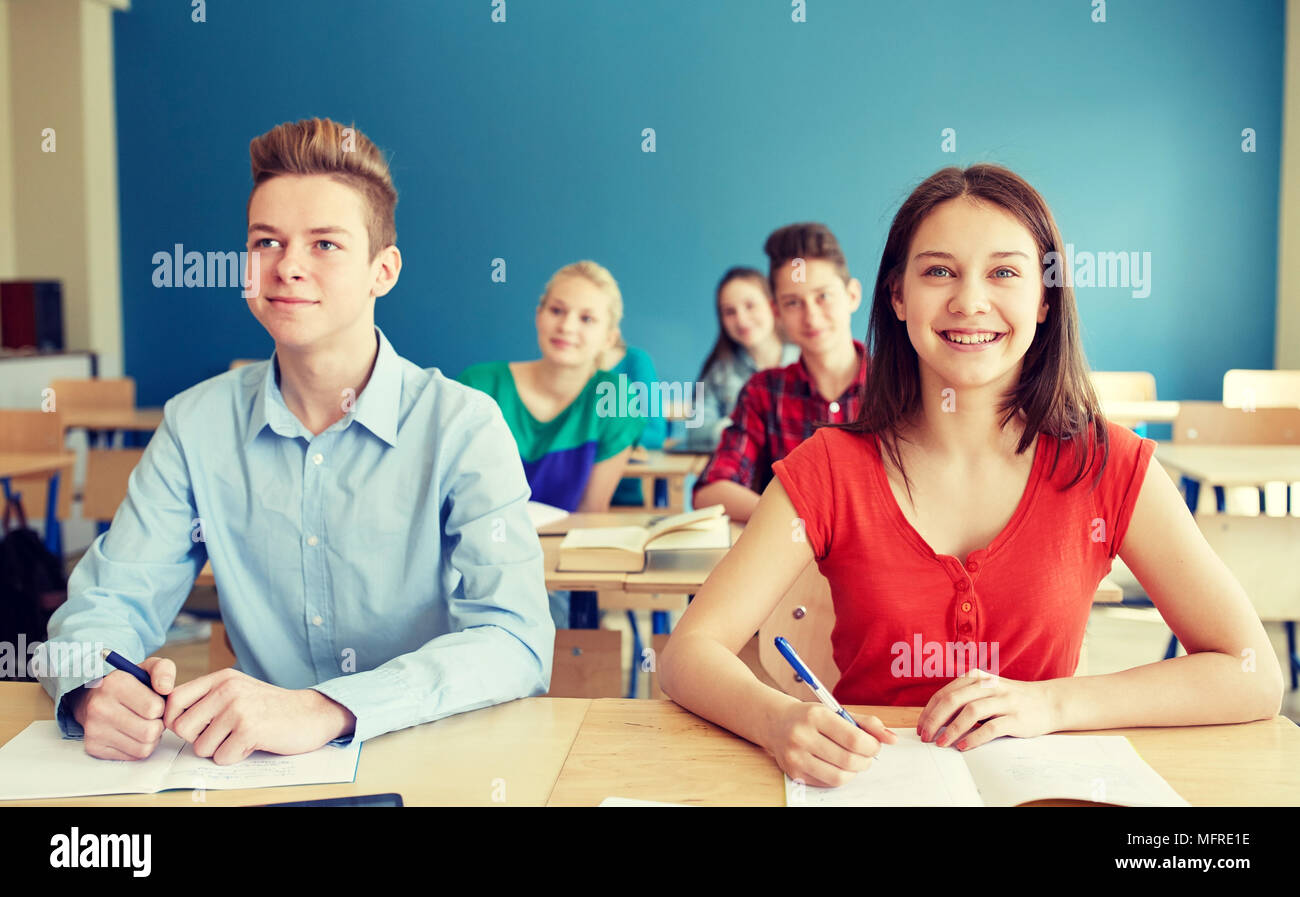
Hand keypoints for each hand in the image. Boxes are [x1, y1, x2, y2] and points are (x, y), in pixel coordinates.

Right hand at [72, 656, 174, 760]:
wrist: (92, 698)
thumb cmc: (127, 685)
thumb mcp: (147, 668)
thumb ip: (163, 670)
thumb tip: (166, 688)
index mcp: (114, 684)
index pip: (155, 708)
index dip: (161, 707)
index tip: (154, 702)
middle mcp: (100, 707)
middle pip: (150, 731)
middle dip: (157, 724)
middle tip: (151, 716)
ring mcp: (94, 730)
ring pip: (144, 747)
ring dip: (151, 737)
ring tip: (143, 724)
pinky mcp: (94, 747)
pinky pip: (133, 756)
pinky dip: (139, 747)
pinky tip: (133, 733)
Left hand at [162, 668, 355, 764]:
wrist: (312, 713)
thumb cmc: (271, 707)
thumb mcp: (238, 690)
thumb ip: (208, 698)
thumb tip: (169, 718)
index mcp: (221, 678)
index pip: (174, 700)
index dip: (176, 720)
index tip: (194, 728)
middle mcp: (227, 689)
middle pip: (182, 728)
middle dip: (200, 739)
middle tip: (224, 734)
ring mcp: (238, 708)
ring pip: (201, 747)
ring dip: (220, 750)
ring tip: (242, 737)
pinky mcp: (249, 729)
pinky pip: (222, 757)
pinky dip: (237, 756)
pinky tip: (254, 743)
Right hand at [763, 701, 897, 787]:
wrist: (776, 723)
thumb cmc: (812, 717)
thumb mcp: (837, 712)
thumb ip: (867, 723)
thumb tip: (892, 739)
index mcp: (815, 715)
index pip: (854, 739)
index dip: (872, 746)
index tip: (874, 745)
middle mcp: (802, 736)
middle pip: (848, 760)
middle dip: (866, 760)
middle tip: (866, 755)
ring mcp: (795, 756)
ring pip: (839, 776)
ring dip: (854, 772)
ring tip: (854, 761)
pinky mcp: (793, 773)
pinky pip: (827, 783)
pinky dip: (839, 777)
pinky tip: (837, 765)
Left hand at [916, 669, 1058, 750]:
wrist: (1048, 702)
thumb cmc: (1011, 700)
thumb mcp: (986, 692)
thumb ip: (964, 700)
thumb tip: (935, 720)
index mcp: (976, 678)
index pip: (945, 693)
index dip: (929, 711)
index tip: (920, 727)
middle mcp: (989, 685)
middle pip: (953, 700)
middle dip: (934, 720)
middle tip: (925, 736)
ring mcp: (1003, 700)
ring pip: (970, 712)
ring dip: (952, 730)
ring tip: (941, 743)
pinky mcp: (1016, 717)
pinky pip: (991, 727)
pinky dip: (974, 737)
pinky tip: (963, 746)